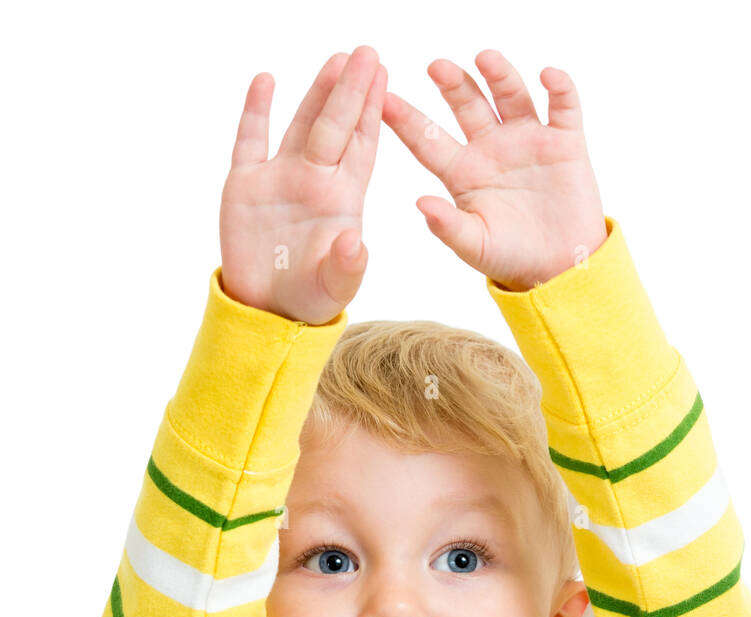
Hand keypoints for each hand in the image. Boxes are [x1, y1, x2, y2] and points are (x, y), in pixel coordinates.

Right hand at [219, 47, 386, 323]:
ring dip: (317, 91)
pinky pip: (251, 140)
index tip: (384, 76)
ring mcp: (280, 178)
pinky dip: (257, 111)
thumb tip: (356, 244)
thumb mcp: (335, 289)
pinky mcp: (245, 186)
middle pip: (336, 125)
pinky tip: (266, 81)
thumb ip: (348, 268)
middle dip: (351, 89)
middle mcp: (314, 180)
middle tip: (366, 52)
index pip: (361, 145)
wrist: (267, 310)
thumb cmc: (311, 300)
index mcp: (342, 199)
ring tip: (336, 58)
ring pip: (301, 124)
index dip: (372, 111)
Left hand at [381, 50, 606, 291]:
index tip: (382, 99)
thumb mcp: (475, 246)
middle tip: (436, 67)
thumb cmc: (512, 258)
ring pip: (511, 95)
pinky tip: (548, 76)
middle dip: (453, 85)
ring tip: (485, 59)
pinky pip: (563, 106)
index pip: (427, 139)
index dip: (405, 120)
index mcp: (463, 171)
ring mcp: (527, 139)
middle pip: (468, 105)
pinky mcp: (565, 141)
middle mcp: (491, 147)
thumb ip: (449, 226)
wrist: (560, 267)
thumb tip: (420, 203)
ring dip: (499, 75)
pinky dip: (559, 88)